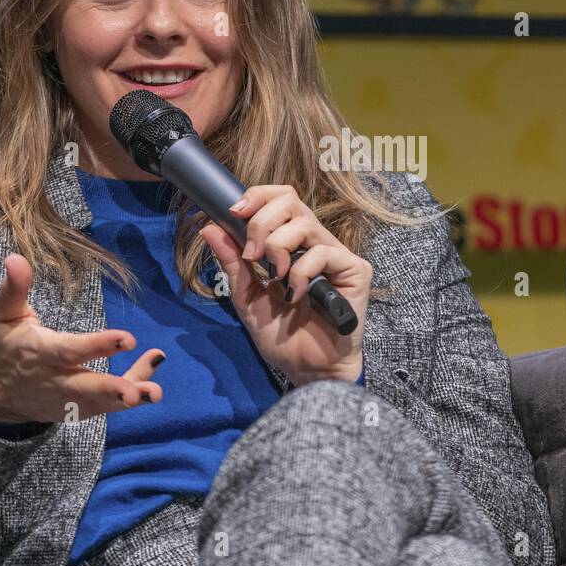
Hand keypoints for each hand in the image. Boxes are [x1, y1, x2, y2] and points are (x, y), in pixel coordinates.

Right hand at [0, 253, 165, 422]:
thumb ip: (13, 289)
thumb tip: (17, 258)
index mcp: (39, 352)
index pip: (71, 350)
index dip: (99, 345)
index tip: (128, 339)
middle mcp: (54, 379)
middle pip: (86, 387)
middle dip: (113, 389)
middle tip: (138, 392)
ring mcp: (64, 399)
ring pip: (98, 402)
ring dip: (128, 399)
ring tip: (155, 393)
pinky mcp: (72, 410)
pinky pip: (103, 407)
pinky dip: (127, 398)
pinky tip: (151, 385)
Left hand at [199, 185, 369, 385]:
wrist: (307, 369)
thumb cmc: (283, 337)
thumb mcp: (248, 297)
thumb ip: (233, 263)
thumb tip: (211, 227)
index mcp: (292, 244)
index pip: (280, 199)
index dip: (258, 196)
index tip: (234, 212)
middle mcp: (316, 243)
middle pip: (290, 201)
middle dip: (262, 223)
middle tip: (254, 256)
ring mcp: (337, 255)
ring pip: (304, 223)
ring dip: (279, 248)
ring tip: (277, 279)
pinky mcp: (355, 271)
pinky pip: (323, 253)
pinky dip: (301, 272)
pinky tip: (298, 295)